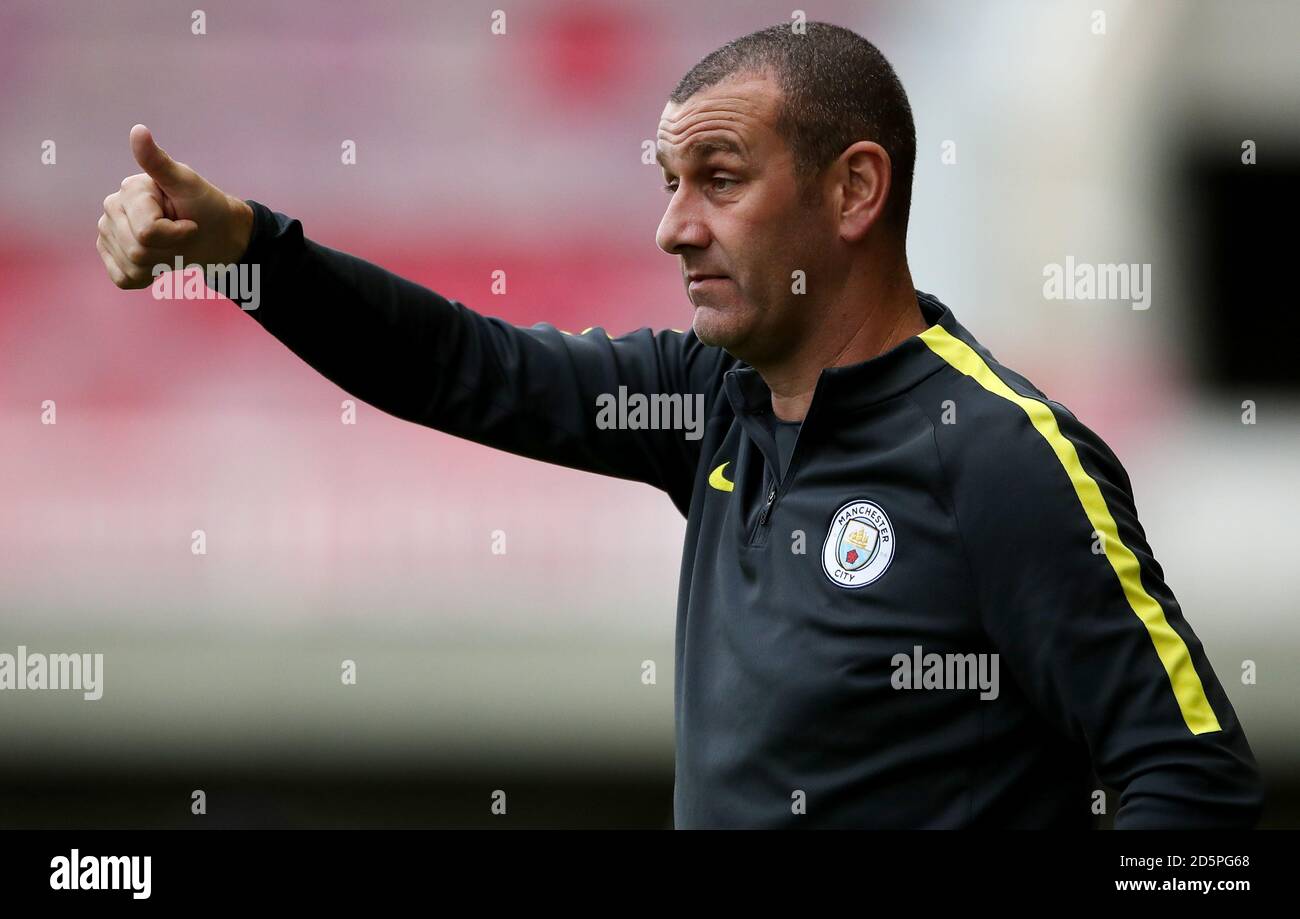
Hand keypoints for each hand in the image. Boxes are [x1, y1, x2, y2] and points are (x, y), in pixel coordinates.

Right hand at [96, 124, 253, 289]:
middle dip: (170, 249)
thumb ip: (160, 163)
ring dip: (162, 263)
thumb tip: (138, 130)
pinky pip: (124, 278)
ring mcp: (108, 233)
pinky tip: (158, 262)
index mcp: (129, 190)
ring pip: (132, 266)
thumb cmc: (207, 208)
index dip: (177, 234)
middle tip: (183, 235)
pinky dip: (147, 277)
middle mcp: (112, 209)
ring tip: (173, 246)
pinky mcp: (111, 256)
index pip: (147, 232)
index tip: (191, 222)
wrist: (216, 236)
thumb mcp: (189, 185)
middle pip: (138, 251)